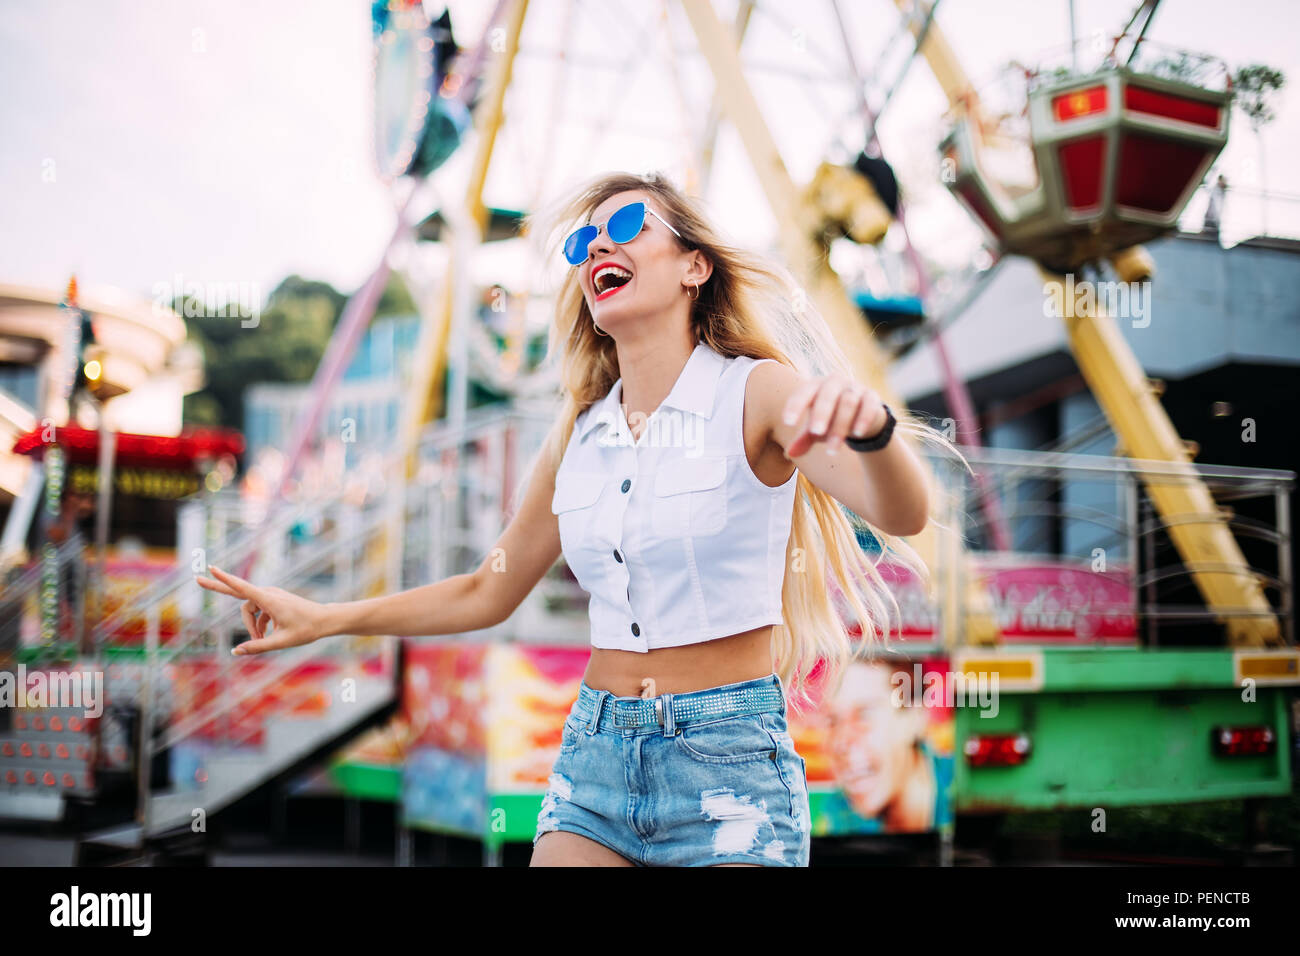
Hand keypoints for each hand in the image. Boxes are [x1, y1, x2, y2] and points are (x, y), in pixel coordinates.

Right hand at [193, 565, 330, 655]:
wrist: (325, 620)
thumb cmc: (306, 629)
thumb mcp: (281, 641)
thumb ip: (257, 646)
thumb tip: (235, 651)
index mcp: (269, 600)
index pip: (243, 588)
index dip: (225, 579)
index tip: (212, 569)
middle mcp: (268, 594)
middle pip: (239, 592)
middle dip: (219, 588)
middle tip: (197, 580)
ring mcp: (271, 596)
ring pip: (250, 609)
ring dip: (250, 625)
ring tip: (260, 641)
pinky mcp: (274, 600)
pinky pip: (259, 611)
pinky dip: (258, 623)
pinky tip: (266, 635)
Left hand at [781, 374, 887, 457]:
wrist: (861, 415)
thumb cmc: (831, 420)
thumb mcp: (815, 430)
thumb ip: (803, 439)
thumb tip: (790, 454)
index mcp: (816, 386)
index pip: (804, 392)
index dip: (796, 405)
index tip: (788, 422)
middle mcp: (835, 382)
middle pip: (827, 395)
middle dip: (821, 414)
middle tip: (815, 433)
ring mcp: (855, 388)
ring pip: (848, 403)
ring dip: (840, 427)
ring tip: (832, 450)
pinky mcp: (872, 397)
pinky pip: (869, 406)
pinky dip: (863, 419)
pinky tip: (857, 434)